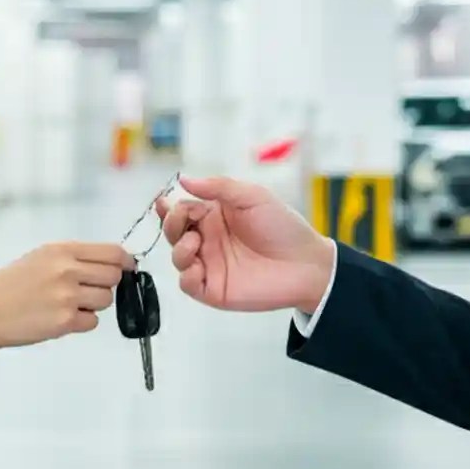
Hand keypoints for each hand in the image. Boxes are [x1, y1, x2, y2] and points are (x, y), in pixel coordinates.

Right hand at [0, 243, 134, 351]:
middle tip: (88, 289)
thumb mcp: (40, 257)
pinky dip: (82, 322)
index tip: (127, 268)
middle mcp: (67, 270)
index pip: (113, 252)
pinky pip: (92, 322)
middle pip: (114, 276)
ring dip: (94, 304)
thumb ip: (73, 258)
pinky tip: (61, 318)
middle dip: (107, 284)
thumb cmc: (8, 286)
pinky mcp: (64, 322)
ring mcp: (67, 296)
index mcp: (61, 250)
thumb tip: (112, 263)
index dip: (125, 262)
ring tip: (68, 304)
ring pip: (105, 300)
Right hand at [157, 176, 333, 313]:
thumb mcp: (252, 197)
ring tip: (195, 242)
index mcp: (215, 216)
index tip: (164, 201)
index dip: (170, 206)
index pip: (183, 209)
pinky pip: (187, 284)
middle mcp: (208, 239)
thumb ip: (218, 187)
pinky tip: (197, 266)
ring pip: (177, 257)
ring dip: (178, 248)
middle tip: (182, 218)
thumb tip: (184, 179)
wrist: (305, 264)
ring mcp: (210, 265)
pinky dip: (185, 275)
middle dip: (171, 224)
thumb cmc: (282, 227)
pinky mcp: (213, 289)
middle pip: (174, 232)